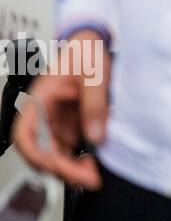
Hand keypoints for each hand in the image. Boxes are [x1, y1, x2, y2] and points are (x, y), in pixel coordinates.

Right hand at [12, 31, 109, 188]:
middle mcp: (42, 114)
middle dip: (61, 169)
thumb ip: (95, 104)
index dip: (41, 157)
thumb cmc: (85, 52)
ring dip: (71, 167)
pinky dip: (79, 158)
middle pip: (41, 151)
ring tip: (93, 172)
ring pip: (54, 154)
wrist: (92, 43)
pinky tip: (94, 161)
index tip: (63, 167)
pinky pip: (69, 147)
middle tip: (88, 177)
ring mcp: (55, 121)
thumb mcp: (94, 75)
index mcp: (39, 101)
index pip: (26, 137)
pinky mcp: (69, 124)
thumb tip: (95, 136)